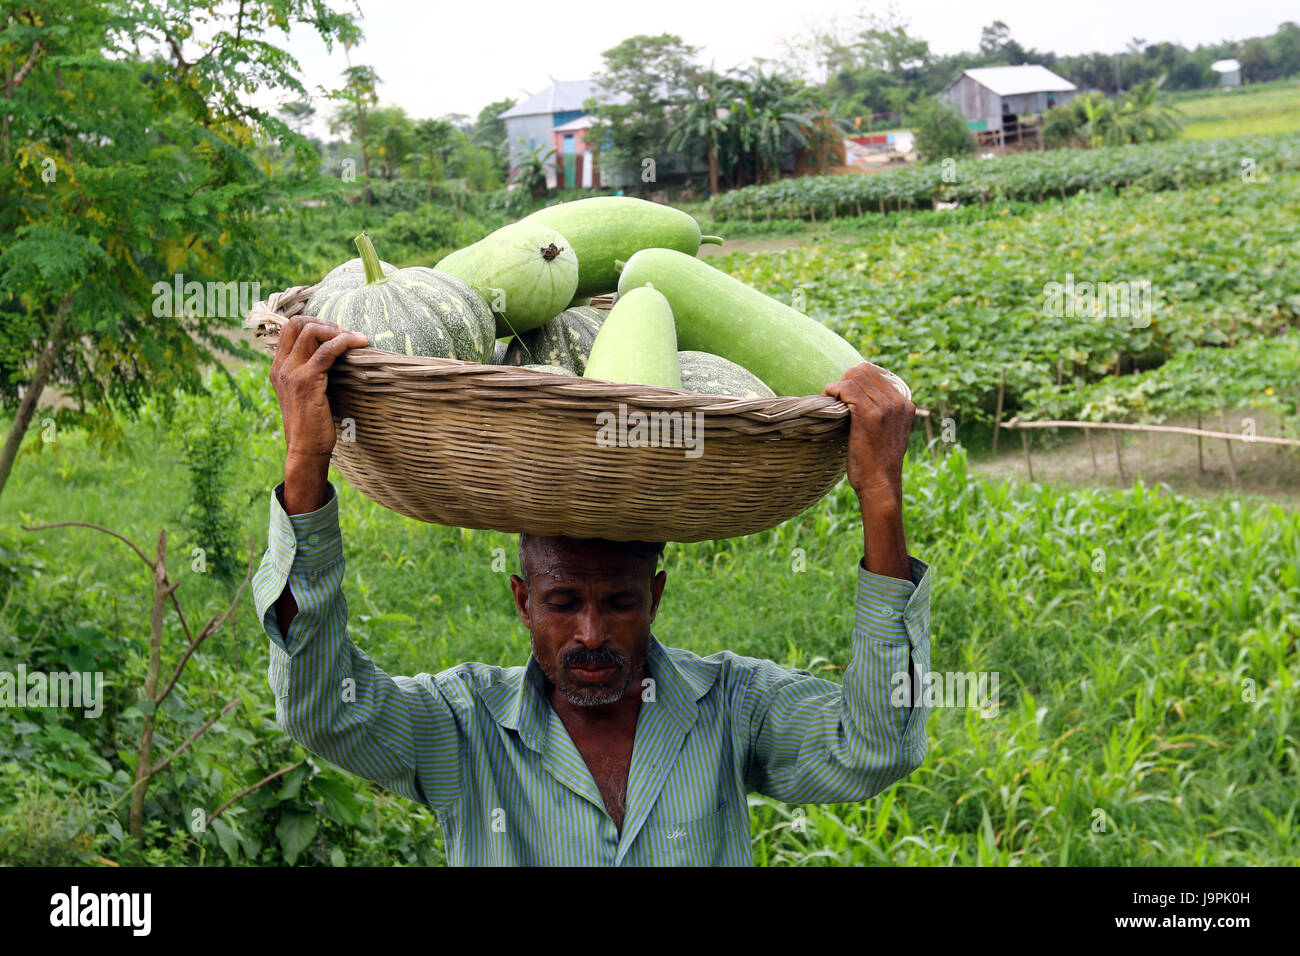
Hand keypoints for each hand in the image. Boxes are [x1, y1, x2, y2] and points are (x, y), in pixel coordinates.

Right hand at [269, 315, 367, 512]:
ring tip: (355, 339)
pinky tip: (360, 344)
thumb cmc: (312, 423)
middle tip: (346, 334)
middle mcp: (281, 366)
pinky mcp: (307, 381)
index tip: (336, 332)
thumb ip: (311, 373)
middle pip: (297, 323)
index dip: (314, 322)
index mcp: (278, 367)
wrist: (305, 449)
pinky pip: (327, 350)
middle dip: (325, 322)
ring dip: (337, 330)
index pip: (289, 327)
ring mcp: (292, 373)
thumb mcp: (305, 393)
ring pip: (311, 332)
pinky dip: (345, 342)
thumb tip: (333, 355)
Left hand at [823, 362, 915, 506]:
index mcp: (905, 404)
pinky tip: (827, 400)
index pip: (875, 372)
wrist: (880, 484)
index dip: (854, 380)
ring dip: (837, 385)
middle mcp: (898, 402)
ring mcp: (885, 407)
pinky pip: (846, 388)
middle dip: (844, 380)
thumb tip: (856, 399)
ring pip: (854, 376)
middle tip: (834, 397)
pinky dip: (833, 390)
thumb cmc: (877, 463)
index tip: (842, 395)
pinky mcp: (869, 415)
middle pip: (864, 370)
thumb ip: (881, 414)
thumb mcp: (888, 434)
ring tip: (829, 399)